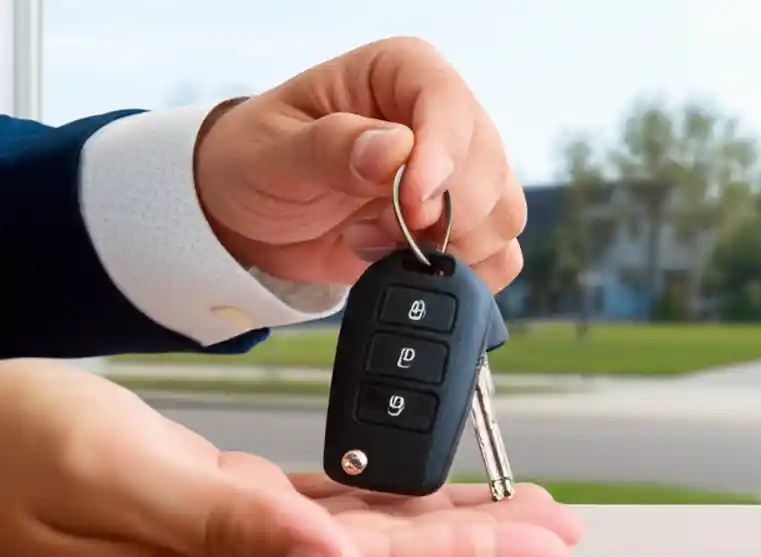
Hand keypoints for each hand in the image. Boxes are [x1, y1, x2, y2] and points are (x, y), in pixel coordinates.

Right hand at [0, 359, 579, 556]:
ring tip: (515, 512)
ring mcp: (234, 540)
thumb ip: (232, 530)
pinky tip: (413, 489)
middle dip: (484, 545)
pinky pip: (327, 508)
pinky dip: (383, 498)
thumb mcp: (121, 477)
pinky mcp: (222, 505)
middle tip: (558, 530)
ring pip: (370, 536)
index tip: (547, 549)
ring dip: (446, 522)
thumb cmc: (11, 453)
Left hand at [193, 36, 524, 290]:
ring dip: (448, 249)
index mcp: (401, 74)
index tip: (412, 203)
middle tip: (375, 228)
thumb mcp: (272, 152)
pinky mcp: (466, 228)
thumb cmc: (257, 164)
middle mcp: (444, 120)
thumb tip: (396, 149)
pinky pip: (502, 257)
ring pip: (502, 216)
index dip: (441, 157)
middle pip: (488, 168)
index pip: (447, 103)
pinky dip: (463, 275)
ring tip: (380, 244)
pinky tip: (408, 266)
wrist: (254, 219)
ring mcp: (462, 176)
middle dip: (439, 215)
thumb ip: (330, 148)